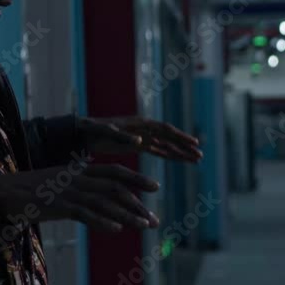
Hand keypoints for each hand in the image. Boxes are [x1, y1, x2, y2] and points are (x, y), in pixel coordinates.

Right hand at [0, 162, 160, 231]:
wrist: (6, 192)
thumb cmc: (34, 188)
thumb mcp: (61, 179)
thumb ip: (79, 180)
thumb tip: (96, 185)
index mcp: (80, 170)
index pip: (114, 172)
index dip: (136, 178)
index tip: (155, 187)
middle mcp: (78, 178)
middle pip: (115, 187)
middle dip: (138, 203)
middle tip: (155, 218)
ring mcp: (69, 191)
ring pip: (105, 202)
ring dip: (127, 215)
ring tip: (144, 226)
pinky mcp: (59, 205)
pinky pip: (85, 213)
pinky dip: (101, 221)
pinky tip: (116, 229)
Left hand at [79, 116, 202, 162]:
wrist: (84, 132)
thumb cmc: (94, 130)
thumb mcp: (106, 133)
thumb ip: (122, 136)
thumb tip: (141, 142)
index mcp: (139, 124)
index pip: (164, 130)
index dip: (179, 137)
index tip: (193, 144)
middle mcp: (144, 129)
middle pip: (169, 137)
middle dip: (185, 146)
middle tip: (200, 156)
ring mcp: (142, 137)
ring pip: (166, 145)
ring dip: (180, 152)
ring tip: (196, 160)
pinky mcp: (138, 145)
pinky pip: (158, 151)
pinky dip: (169, 156)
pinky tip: (180, 160)